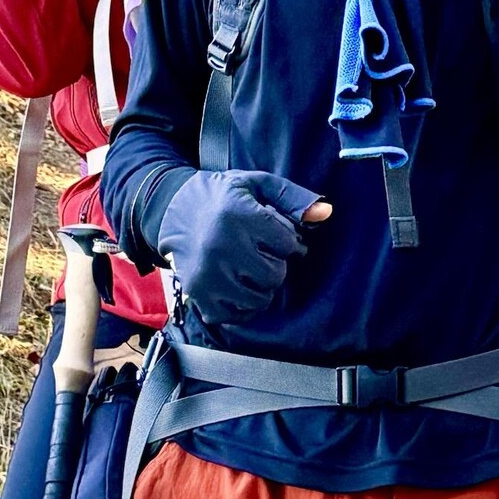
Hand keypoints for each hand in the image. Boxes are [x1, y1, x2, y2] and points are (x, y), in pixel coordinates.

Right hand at [158, 170, 330, 325]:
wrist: (172, 209)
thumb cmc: (223, 195)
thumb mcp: (257, 184)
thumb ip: (293, 198)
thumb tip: (326, 214)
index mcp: (239, 215)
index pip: (287, 244)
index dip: (289, 240)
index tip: (278, 236)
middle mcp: (222, 246)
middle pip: (274, 275)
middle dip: (276, 264)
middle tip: (264, 253)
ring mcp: (208, 274)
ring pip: (257, 299)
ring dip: (262, 287)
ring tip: (252, 269)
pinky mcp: (197, 293)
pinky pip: (234, 314)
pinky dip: (243, 305)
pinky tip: (239, 285)